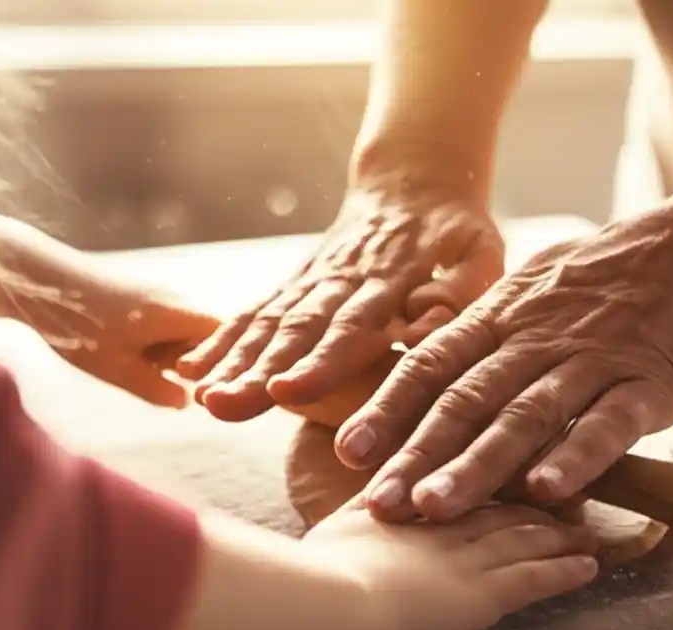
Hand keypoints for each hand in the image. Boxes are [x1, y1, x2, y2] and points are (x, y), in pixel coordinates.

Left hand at [0, 209, 218, 407]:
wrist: (37, 283)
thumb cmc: (79, 329)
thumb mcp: (118, 370)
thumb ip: (158, 390)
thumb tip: (188, 403)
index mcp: (179, 313)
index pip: (227, 338)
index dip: (223, 366)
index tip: (204, 391)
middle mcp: (175, 299)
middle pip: (206, 336)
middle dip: (195, 365)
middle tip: (168, 387)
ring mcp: (157, 295)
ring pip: (183, 331)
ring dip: (171, 356)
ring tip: (140, 372)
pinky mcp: (138, 296)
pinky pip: (162, 323)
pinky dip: (154, 344)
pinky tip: (125, 356)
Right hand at [177, 180, 503, 421]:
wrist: (413, 179)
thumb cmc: (456, 231)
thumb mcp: (478, 254)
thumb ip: (460, 292)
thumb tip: (429, 330)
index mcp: (390, 279)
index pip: (351, 327)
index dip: (319, 362)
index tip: (286, 392)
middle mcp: (341, 280)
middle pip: (295, 329)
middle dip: (257, 371)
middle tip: (222, 406)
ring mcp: (313, 279)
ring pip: (268, 321)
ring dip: (234, 361)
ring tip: (202, 398)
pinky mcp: (296, 282)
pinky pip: (256, 311)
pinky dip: (225, 340)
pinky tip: (193, 369)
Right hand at [303, 501, 597, 629]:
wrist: (330, 599)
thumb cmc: (320, 568)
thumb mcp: (339, 524)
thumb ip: (360, 503)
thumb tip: (369, 485)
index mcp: (414, 506)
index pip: (465, 486)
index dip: (493, 481)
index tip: (516, 474)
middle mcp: (448, 525)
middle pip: (504, 508)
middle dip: (538, 505)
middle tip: (569, 499)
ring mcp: (470, 557)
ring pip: (528, 539)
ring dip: (562, 536)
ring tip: (587, 533)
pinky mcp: (484, 593)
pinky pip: (536, 578)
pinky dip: (565, 571)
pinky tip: (589, 567)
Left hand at [334, 204, 672, 521]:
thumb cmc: (618, 273)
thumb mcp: (539, 284)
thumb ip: (490, 327)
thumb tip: (433, 363)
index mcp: (505, 315)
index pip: (431, 364)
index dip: (387, 409)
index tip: (349, 453)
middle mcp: (538, 337)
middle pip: (465, 400)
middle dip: (416, 455)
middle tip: (379, 504)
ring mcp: (594, 359)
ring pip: (524, 417)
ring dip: (477, 467)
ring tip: (436, 508)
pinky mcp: (651, 383)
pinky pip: (608, 424)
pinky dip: (574, 456)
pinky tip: (544, 493)